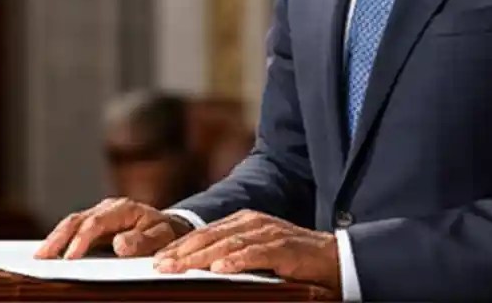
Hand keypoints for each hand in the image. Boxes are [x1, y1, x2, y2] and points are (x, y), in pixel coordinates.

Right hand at [34, 197, 192, 259]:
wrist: (168, 227)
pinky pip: (73, 231)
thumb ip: (143, 241)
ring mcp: (98, 215)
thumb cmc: (164, 233)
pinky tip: (49, 253)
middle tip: (42, 257)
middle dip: (58, 238)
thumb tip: (119, 245)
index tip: (71, 258)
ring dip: (54, 240)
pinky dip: (59, 241)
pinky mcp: (93, 225)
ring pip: (70, 224)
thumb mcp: (162, 237)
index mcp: (123, 209)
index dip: (82, 239)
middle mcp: (107, 209)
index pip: (96, 222)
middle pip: (77, 220)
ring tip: (39, 257)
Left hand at [152, 210, 339, 293]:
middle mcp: (253, 222)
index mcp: (243, 222)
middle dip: (182, 252)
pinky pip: (256, 254)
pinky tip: (219, 270)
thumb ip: (232, 255)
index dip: (179, 247)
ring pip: (227, 244)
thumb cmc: (293, 261)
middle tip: (159, 266)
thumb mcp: (257, 254)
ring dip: (201, 258)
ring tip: (179, 268)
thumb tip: (202, 268)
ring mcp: (268, 233)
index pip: (204, 234)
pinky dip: (236, 261)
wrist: (335, 259)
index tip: (156, 261)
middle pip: (210, 237)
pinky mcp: (284, 248)